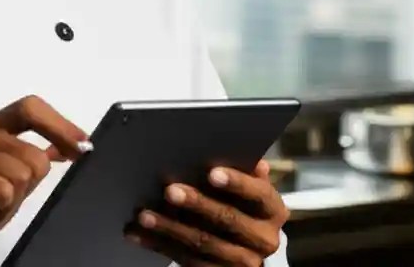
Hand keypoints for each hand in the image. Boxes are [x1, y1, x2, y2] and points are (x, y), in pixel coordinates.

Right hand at [0, 95, 87, 266]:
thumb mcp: (10, 185)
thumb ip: (31, 164)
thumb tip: (66, 147)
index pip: (30, 108)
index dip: (60, 124)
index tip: (84, 145)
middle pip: (35, 154)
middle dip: (31, 184)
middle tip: (4, 197)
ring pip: (23, 173)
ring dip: (12, 200)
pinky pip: (3, 189)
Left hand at [127, 159, 288, 266]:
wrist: (243, 247)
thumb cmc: (240, 204)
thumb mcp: (248, 189)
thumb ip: (245, 172)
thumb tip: (249, 158)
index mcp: (274, 211)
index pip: (259, 194)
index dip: (237, 183)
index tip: (212, 173)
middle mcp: (264, 239)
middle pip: (228, 220)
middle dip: (197, 204)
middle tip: (170, 190)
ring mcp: (244, 261)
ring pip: (203, 243)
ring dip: (170, 228)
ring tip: (145, 215)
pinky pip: (187, 260)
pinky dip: (159, 245)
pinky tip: (139, 233)